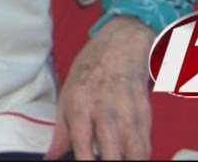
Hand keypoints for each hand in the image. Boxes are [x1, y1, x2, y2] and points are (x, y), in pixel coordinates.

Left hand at [46, 17, 153, 159]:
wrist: (121, 46)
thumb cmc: (89, 71)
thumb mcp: (67, 96)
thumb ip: (61, 133)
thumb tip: (51, 158)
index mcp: (81, 106)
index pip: (83, 146)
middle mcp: (106, 112)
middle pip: (113, 155)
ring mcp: (129, 115)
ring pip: (135, 154)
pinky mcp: (146, 116)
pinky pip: (146, 146)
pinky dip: (139, 157)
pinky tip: (129, 158)